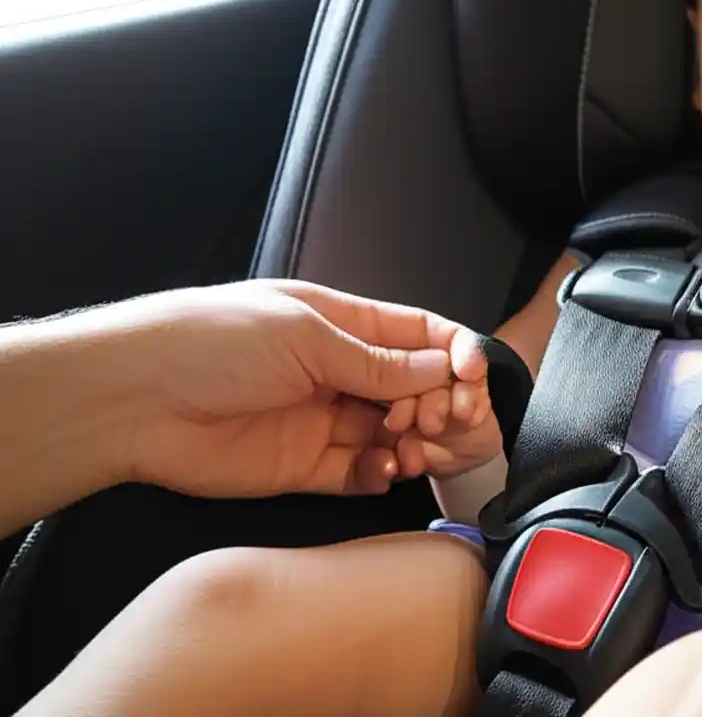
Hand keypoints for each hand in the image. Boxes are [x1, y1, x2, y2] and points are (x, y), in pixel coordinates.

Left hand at [61, 280, 481, 497]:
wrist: (134, 399)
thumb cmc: (211, 340)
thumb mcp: (306, 336)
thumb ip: (377, 361)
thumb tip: (439, 368)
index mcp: (342, 323)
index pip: (418, 335)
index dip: (453, 353)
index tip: (470, 376)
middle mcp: (339, 371)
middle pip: (415, 390)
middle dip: (440, 404)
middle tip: (441, 419)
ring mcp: (323, 419)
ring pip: (394, 434)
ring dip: (415, 442)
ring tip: (412, 446)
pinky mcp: (304, 466)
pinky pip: (360, 474)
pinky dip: (381, 474)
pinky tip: (381, 469)